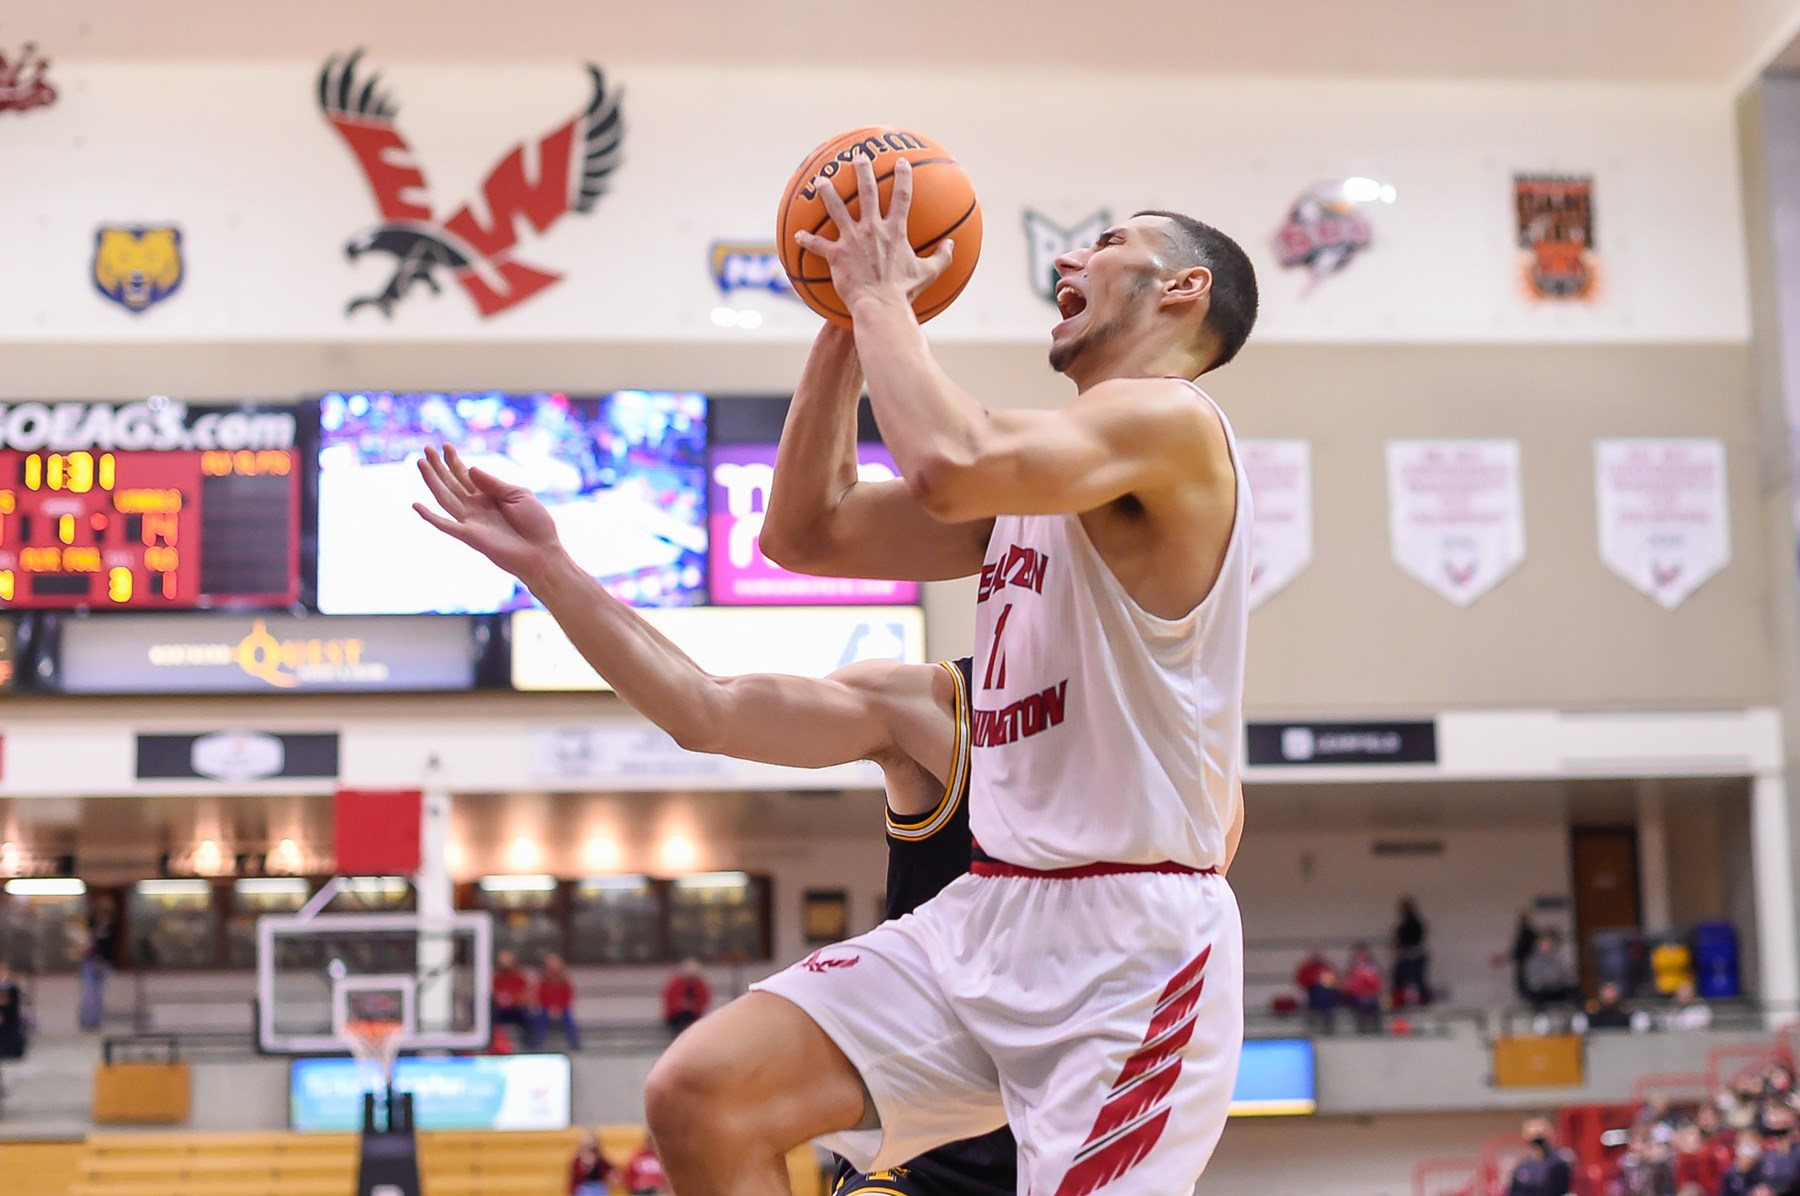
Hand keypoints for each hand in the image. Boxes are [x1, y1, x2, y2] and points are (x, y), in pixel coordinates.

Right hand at [413, 444, 564, 583]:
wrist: (541, 552)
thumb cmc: (535, 524)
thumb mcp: (518, 495)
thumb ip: (494, 483)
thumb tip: (471, 467)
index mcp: (489, 496)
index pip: (466, 475)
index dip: (455, 461)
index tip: (446, 445)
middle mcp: (476, 507)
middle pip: (452, 483)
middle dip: (439, 466)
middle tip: (427, 448)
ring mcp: (471, 521)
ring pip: (445, 498)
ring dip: (432, 481)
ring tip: (421, 463)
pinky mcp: (469, 536)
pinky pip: (445, 525)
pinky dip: (430, 517)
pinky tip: (416, 505)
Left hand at [794, 155, 954, 311]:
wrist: (880, 306)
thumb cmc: (904, 292)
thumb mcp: (928, 273)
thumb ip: (942, 257)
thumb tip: (952, 245)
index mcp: (895, 231)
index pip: (902, 197)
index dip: (903, 177)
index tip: (901, 162)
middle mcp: (872, 229)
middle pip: (866, 192)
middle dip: (862, 171)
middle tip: (857, 157)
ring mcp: (852, 239)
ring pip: (836, 209)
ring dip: (827, 193)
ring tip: (820, 180)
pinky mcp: (836, 254)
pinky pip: (817, 244)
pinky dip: (807, 240)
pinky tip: (797, 235)